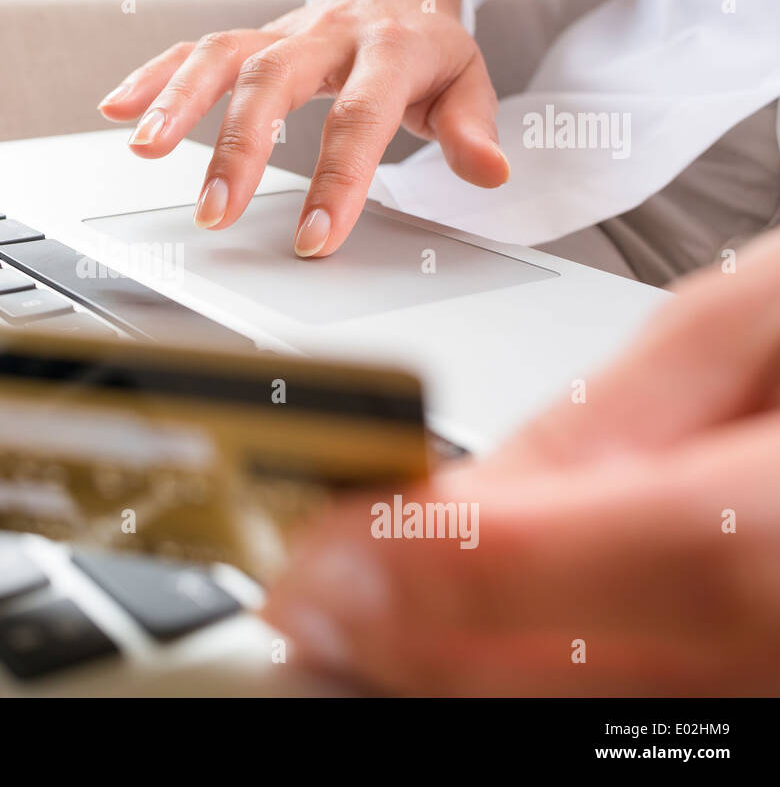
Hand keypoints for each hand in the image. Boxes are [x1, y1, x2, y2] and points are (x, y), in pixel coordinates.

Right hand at [98, 0, 509, 257]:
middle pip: (274, 81)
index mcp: (389, 50)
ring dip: (177, 102)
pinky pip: (194, 48)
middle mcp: (327, 35)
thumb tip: (489, 170)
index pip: (360, 117)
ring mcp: (281, 32)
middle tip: (217, 211)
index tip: (316, 236)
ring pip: (222, 56)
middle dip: (240, 147)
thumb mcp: (466, 80)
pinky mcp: (250, 37)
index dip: (338, 179)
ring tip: (143, 147)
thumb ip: (472, 127)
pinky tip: (117, 108)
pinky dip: (152, 76)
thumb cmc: (426, 46)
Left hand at [262, 229, 779, 693]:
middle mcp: (770, 646)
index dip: (388, 567)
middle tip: (310, 607)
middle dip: (391, 645)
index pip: (513, 567)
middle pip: (524, 675)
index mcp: (758, 528)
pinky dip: (531, 682)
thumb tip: (463, 495)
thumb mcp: (753, 326)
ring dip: (445, 675)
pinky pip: (634, 715)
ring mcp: (765, 690)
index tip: (308, 556)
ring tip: (361, 630)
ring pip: (568, 713)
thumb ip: (601, 418)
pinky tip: (473, 645)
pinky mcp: (756, 697)